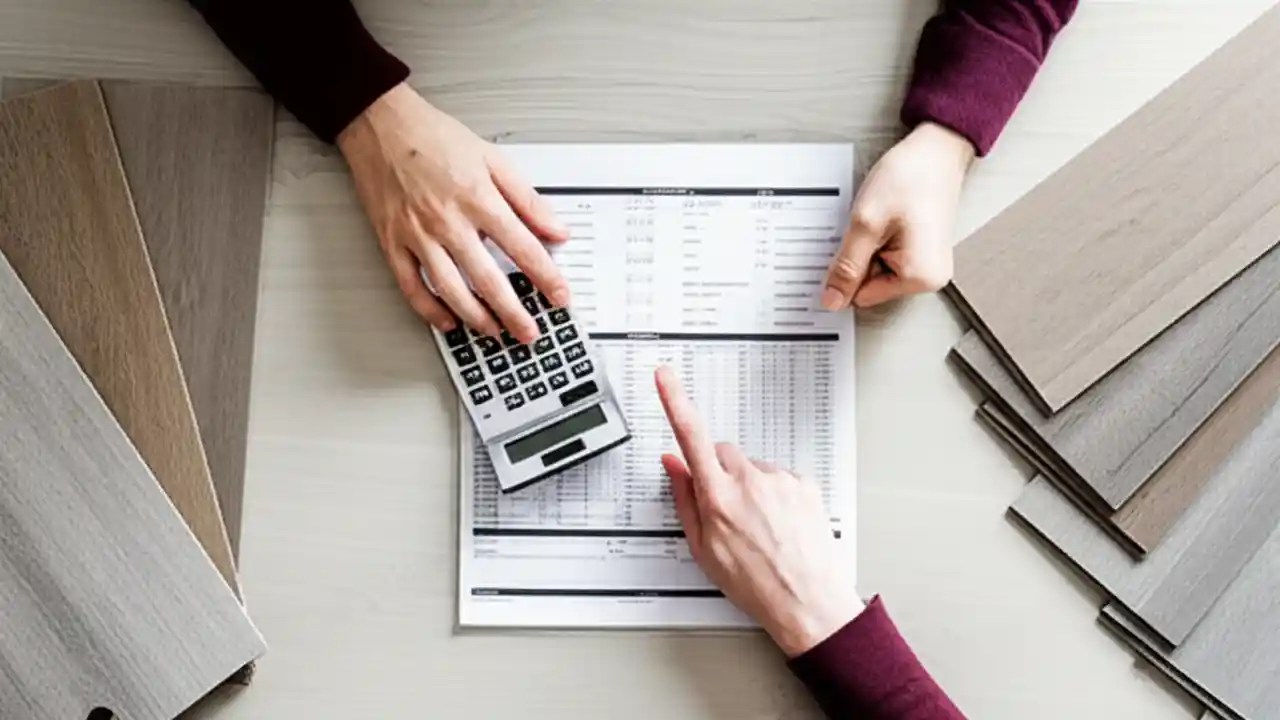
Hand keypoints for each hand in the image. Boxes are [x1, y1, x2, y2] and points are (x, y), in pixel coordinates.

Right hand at [337, 83, 570, 341]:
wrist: (380, 125)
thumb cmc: (434, 138)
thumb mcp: (493, 159)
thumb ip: (528, 199)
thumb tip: (556, 229)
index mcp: (477, 198)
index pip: (522, 247)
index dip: (546, 276)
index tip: (560, 296)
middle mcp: (448, 221)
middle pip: (487, 278)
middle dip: (513, 312)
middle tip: (529, 332)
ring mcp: (417, 235)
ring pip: (450, 289)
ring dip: (476, 318)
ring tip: (495, 332)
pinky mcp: (392, 242)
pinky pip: (412, 286)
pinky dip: (430, 309)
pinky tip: (448, 321)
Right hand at [654, 366, 861, 656]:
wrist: (807, 600)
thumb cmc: (755, 583)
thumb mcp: (703, 549)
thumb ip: (684, 499)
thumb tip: (673, 465)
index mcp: (718, 497)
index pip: (691, 437)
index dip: (675, 402)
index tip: (665, 377)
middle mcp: (750, 482)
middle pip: (722, 453)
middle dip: (718, 471)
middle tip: (724, 509)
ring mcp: (780, 480)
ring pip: (752, 467)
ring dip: (749, 486)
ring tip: (758, 526)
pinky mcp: (804, 483)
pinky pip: (779, 477)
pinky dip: (774, 494)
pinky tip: (777, 523)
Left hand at [821, 121, 974, 309]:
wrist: (937, 150)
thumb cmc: (910, 177)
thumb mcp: (866, 222)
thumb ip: (847, 265)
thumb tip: (832, 300)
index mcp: (918, 277)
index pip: (861, 297)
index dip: (846, 270)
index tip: (848, 243)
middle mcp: (929, 279)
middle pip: (871, 286)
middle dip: (859, 257)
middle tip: (867, 224)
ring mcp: (928, 267)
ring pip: (877, 271)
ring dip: (869, 247)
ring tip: (880, 219)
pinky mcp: (923, 254)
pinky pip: (889, 259)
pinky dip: (879, 241)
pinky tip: (887, 219)